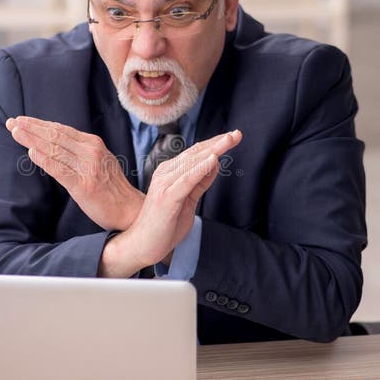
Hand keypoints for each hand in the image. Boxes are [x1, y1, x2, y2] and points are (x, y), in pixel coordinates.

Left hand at [5, 116, 143, 231]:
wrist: (130, 210)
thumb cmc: (111, 188)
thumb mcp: (98, 161)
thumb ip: (79, 151)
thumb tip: (53, 142)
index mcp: (93, 144)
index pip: (61, 130)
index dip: (39, 124)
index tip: (21, 120)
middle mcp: (91, 151)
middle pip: (55, 136)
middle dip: (31, 128)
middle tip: (11, 122)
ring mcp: (88, 168)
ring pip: (55, 149)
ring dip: (33, 139)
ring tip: (15, 132)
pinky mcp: (84, 185)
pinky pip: (61, 170)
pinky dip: (45, 160)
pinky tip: (31, 153)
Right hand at [99, 130, 242, 276]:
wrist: (142, 245)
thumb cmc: (164, 226)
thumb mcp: (188, 200)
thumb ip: (200, 182)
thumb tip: (214, 163)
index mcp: (170, 173)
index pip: (195, 153)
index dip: (215, 143)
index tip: (233, 137)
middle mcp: (166, 174)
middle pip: (196, 153)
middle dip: (218, 142)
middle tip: (237, 134)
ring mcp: (165, 184)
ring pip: (193, 162)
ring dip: (213, 149)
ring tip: (229, 140)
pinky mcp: (166, 197)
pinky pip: (187, 179)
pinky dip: (201, 168)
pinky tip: (213, 158)